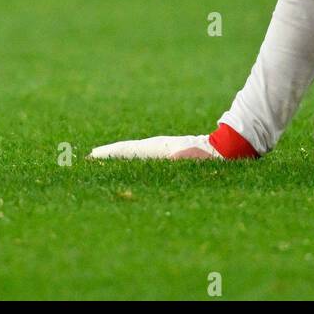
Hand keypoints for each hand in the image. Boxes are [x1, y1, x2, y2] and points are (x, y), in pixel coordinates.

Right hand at [87, 134, 219, 160]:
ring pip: (134, 153)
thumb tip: (176, 156)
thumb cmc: (210, 157)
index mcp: (158, 148)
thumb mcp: (198, 157)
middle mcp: (156, 147)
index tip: (90, 156)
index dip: (108, 154)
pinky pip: (143, 158)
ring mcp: (161, 150)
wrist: (226, 149)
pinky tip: (126, 167)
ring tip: (100, 162)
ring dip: (118, 158)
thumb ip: (188, 156)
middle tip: (88, 160)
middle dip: (108, 155)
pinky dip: (130, 160)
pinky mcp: (166, 154)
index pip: (127, 150)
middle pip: (126, 151)